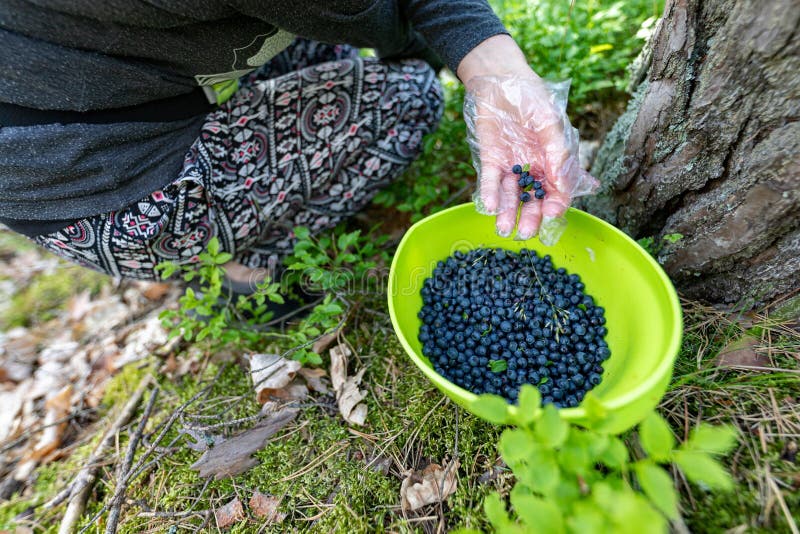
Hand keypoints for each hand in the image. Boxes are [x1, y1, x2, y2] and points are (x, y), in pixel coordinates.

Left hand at [458, 36, 596, 240]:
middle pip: (534, 199)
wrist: (500, 79)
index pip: (558, 190)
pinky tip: (488, 206)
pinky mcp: (491, 160)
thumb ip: (557, 149)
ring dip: (508, 213)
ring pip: (511, 196)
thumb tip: (563, 181)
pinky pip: (491, 181)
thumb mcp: (550, 119)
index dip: (557, 204)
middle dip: (531, 217)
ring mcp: (512, 166)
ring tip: (503, 229)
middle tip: (526, 232)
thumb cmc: (531, 97)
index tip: (552, 213)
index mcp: (554, 160)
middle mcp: (534, 168)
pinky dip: (489, 194)